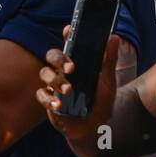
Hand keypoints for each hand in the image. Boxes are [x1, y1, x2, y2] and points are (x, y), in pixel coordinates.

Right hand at [36, 27, 119, 142]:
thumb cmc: (101, 101)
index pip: (68, 44)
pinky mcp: (48, 101)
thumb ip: (109, 60)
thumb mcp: (108, 80)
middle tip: (71, 67)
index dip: (67, 35)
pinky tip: (59, 105)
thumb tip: (114, 37)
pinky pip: (41, 95)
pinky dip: (48, 99)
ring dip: (55, 81)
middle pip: (51, 55)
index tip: (69, 29)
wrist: (96, 127)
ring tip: (69, 90)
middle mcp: (62, 71)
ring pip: (44, 74)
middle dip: (59, 59)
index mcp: (75, 62)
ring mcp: (53, 85)